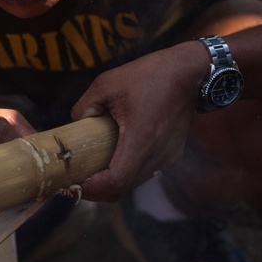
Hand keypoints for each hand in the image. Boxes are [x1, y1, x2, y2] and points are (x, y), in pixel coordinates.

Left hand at [70, 41, 207, 201]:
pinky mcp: (172, 156)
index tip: (75, 182)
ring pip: (133, 183)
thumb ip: (84, 106)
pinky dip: (127, 171)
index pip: (117, 181)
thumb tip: (74, 125)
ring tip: (92, 167)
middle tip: (76, 177)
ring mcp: (167, 158)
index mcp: (141, 138)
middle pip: (122, 188)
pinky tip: (114, 156)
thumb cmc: (149, 75)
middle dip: (97, 188)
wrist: (187, 73)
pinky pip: (145, 172)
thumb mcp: (106, 83)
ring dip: (112, 181)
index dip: (93, 188)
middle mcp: (157, 155)